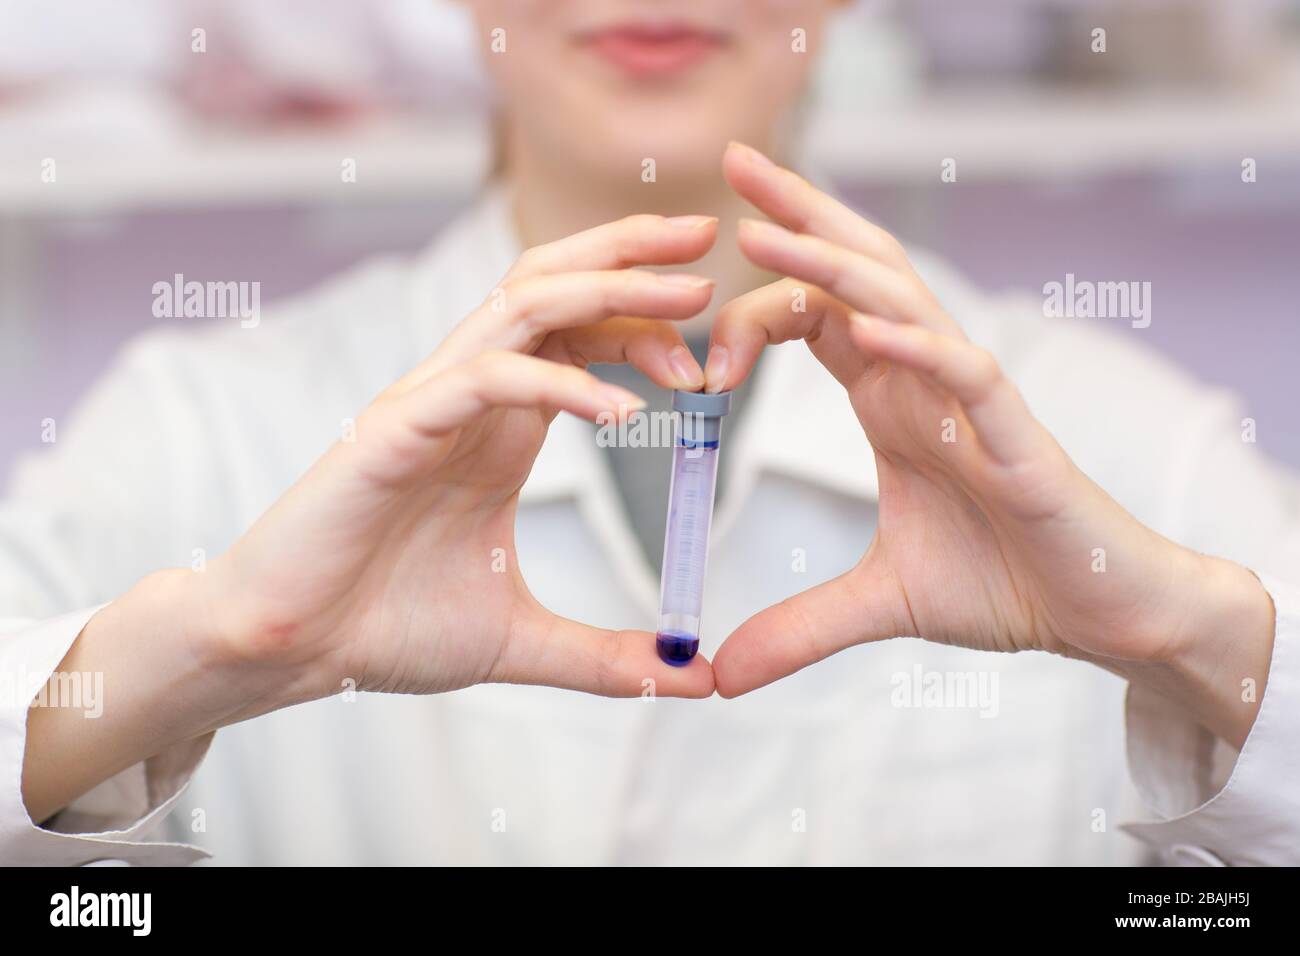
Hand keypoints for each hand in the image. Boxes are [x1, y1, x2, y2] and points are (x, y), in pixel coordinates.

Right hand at [207, 213, 720, 701]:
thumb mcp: (523, 641)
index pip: (578, 331)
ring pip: (524, 304)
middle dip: (633, 252)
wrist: (290, 652)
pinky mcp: (393, 429)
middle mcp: (469, 396)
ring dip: (608, 287)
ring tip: (688, 296)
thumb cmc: (386, 629)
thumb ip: (610, 657)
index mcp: (500, 426)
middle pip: (554, 284)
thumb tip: (695, 682)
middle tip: (710, 237)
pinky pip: (488, 377)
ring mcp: (430, 403)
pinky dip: (559, 382)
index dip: (647, 321)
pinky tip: (623, 411)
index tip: (715, 349)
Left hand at [707, 142, 1274, 746]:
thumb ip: (797, 628)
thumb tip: (716, 677)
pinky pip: (966, 373)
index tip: (692, 359)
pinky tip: (866, 334)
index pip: (815, 313)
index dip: (751, 308)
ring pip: (901, 302)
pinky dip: (917, 350)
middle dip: (798, 212)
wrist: (1096, 613)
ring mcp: (971, 399)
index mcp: (889, 395)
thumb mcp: (878, 603)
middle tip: (733, 158)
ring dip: (830, 263)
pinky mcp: (1016, 436)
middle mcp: (924, 378)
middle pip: (856, 271)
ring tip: (761, 228)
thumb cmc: (1004, 581)